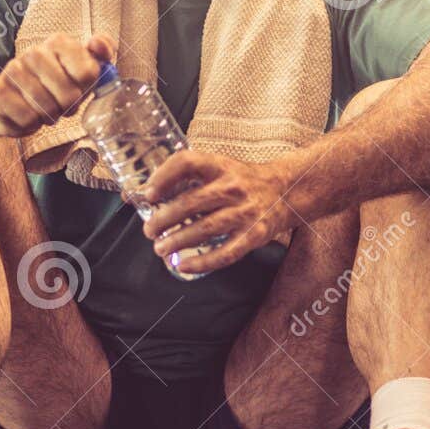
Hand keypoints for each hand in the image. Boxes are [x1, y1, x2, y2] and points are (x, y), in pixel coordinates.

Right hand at [0, 31, 113, 136]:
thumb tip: (99, 44)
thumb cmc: (57, 84)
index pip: (88, 73)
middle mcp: (34, 52)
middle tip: (61, 104)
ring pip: (47, 109)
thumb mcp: (85, 68)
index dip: (86, 88)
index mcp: (58, 43)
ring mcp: (13, 70)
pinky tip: (28, 114)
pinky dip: (31, 124)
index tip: (78, 86)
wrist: (15, 101)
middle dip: (68, 107)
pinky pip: (27, 118)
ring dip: (49, 116)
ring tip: (44, 108)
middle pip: (69, 95)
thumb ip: (102, 51)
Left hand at [140, 150, 292, 272]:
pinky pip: (225, 253)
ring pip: (204, 229)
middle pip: (190, 203)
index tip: (149, 194)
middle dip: (163, 219)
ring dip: (177, 242)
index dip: (164, 177)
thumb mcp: (219, 168)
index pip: (187, 162)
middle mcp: (232, 187)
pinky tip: (184, 265)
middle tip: (150, 230)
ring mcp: (244, 212)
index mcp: (220, 166)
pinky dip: (202, 262)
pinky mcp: (254, 235)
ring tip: (161, 248)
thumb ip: (188, 178)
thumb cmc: (243, 181)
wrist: (286, 191)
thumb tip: (143, 193)